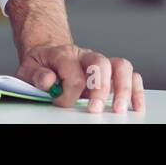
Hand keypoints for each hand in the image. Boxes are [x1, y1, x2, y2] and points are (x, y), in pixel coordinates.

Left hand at [15, 43, 145, 113]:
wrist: (47, 54)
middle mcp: (85, 56)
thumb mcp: (28, 69)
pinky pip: (131, 74)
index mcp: (64, 54)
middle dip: (100, 89)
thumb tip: (49, 80)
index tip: (60, 102)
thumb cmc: (40, 65)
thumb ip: (36, 75)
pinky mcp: (110, 72)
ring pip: (120, 66)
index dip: (68, 94)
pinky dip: (136, 90)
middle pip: (101, 64)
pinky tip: (136, 106)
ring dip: (123, 88)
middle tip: (95, 110)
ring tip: (118, 109)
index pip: (74, 74)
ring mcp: (100, 62)